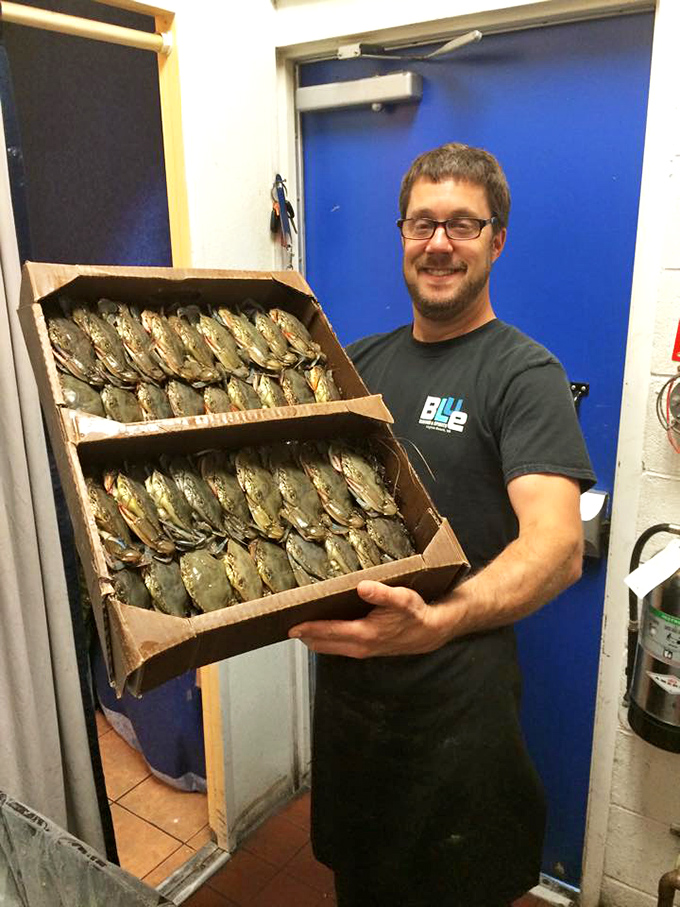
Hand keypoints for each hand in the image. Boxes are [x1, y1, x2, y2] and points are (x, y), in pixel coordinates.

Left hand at [287, 580, 449, 657]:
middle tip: (284, 622)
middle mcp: (359, 646)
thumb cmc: (415, 614)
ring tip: (296, 624)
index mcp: (364, 634)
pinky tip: (320, 627)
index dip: (308, 628)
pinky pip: (337, 646)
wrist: (430, 633)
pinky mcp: (364, 649)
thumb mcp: (402, 599)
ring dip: (312, 638)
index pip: (328, 632)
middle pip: (322, 643)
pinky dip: (324, 639)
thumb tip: (362, 586)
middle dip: (304, 634)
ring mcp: (361, 650)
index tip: (289, 625)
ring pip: (328, 647)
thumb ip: (382, 593)